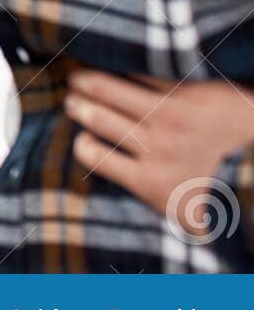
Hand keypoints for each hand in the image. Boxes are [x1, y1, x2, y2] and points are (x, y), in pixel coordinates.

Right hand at [67, 69, 253, 235]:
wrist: (253, 146)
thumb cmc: (221, 183)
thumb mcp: (196, 214)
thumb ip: (172, 224)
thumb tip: (167, 240)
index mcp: (151, 180)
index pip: (91, 153)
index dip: (82, 142)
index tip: (84, 138)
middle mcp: (155, 146)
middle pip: (94, 116)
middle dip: (77, 105)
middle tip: (73, 101)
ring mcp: (166, 114)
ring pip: (107, 88)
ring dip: (86, 81)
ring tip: (79, 81)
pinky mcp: (178, 90)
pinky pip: (134, 74)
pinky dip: (118, 69)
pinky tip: (111, 70)